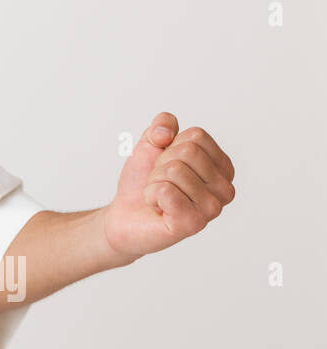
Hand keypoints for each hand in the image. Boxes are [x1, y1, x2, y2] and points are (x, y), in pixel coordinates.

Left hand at [99, 112, 235, 263]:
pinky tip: (158, 208)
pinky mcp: (193, 223)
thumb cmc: (143, 181)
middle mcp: (224, 189)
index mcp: (222, 167)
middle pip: (188, 152)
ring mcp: (212, 208)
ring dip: (155, 181)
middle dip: (162, 164)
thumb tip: (166, 132)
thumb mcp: (151, 143)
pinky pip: (165, 191)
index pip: (197, 136)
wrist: (124, 214)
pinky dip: (151, 195)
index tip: (166, 164)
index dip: (171, 146)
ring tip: (160, 196)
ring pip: (175, 170)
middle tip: (161, 182)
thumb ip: (163, 124)